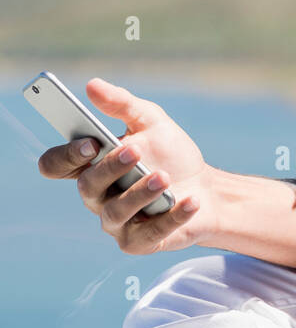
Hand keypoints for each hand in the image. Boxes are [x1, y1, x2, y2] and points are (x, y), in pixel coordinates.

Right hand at [37, 76, 215, 255]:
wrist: (208, 189)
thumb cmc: (172, 155)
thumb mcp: (151, 122)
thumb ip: (122, 105)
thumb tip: (92, 85)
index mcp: (90, 165)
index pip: (55, 164)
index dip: (65, 156)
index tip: (89, 142)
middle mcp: (96, 197)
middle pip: (87, 187)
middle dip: (110, 168)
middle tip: (135, 151)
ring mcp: (116, 223)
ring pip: (115, 212)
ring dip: (139, 194)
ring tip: (164, 178)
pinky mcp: (140, 243)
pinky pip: (149, 234)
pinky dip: (171, 217)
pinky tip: (190, 201)